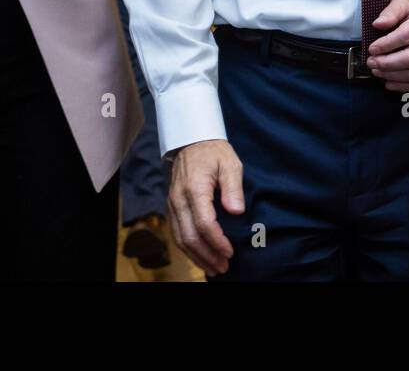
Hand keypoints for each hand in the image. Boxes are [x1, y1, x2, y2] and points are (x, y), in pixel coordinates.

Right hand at [167, 139, 244, 275]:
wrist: (191, 140)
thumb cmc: (214, 152)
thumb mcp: (230, 163)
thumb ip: (233, 188)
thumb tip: (237, 211)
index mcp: (195, 188)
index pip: (204, 223)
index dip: (217, 241)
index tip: (230, 251)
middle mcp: (179, 199)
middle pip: (190, 236)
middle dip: (207, 255)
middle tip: (223, 266)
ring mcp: (173, 204)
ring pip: (180, 239)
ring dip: (197, 256)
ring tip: (213, 267)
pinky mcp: (172, 207)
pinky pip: (177, 233)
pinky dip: (188, 249)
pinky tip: (200, 256)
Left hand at [366, 0, 408, 91]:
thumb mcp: (407, 0)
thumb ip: (392, 11)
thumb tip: (378, 24)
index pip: (405, 36)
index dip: (386, 45)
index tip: (372, 49)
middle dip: (386, 64)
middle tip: (371, 62)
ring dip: (393, 76)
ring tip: (377, 71)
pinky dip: (404, 87)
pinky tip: (390, 83)